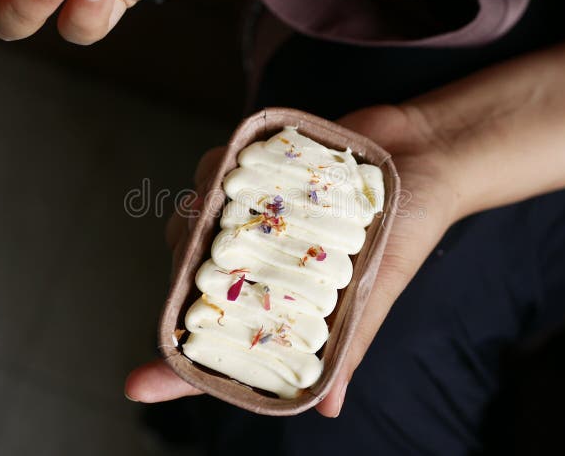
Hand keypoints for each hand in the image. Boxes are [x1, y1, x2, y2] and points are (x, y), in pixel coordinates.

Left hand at [125, 104, 464, 416]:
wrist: (428, 155)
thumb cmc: (410, 229)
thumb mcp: (380, 287)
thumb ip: (348, 341)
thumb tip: (327, 409)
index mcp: (284, 300)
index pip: (220, 345)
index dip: (176, 370)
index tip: (136, 386)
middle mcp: (261, 261)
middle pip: (190, 280)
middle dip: (183, 271)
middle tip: (204, 256)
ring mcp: (255, 215)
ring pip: (192, 222)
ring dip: (194, 214)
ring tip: (221, 206)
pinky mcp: (257, 169)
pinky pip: (213, 171)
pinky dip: (214, 168)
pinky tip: (236, 164)